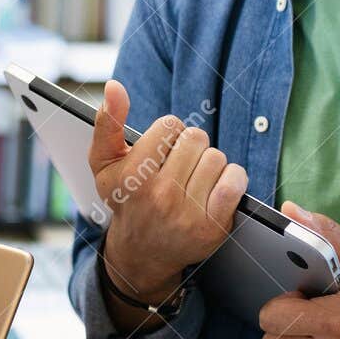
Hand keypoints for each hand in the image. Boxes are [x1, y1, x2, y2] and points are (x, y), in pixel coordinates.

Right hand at [89, 80, 247, 303]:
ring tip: (193, 178)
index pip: (169, 125)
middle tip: (178, 166)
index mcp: (134, 177)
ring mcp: (189, 213)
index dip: (167, 134)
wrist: (142, 252)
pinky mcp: (214, 226)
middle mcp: (161, 196)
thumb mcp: (104, 163)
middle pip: (195, 138)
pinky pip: (235, 180)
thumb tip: (114, 87)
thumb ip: (106, 122)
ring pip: (216, 157)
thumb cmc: (125, 198)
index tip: (159, 152)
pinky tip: (216, 186)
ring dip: (208, 163)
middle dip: (188, 147)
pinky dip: (232, 177)